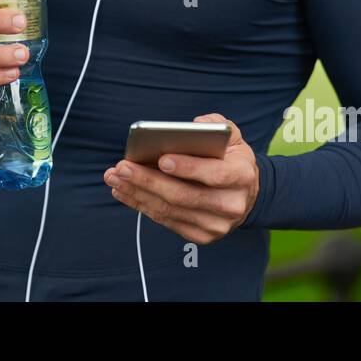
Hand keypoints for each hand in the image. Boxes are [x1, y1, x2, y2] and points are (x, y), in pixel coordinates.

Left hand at [104, 113, 258, 244]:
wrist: (246, 194)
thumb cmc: (230, 159)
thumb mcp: (232, 136)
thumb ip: (215, 125)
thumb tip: (190, 126)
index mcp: (242, 176)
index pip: (215, 174)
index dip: (188, 167)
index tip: (161, 159)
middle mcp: (232, 205)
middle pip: (184, 195)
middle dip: (149, 181)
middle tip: (122, 167)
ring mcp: (217, 225)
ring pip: (170, 210)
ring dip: (137, 194)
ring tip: (115, 178)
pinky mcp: (202, 236)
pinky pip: (166, 221)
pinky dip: (142, 206)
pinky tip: (124, 192)